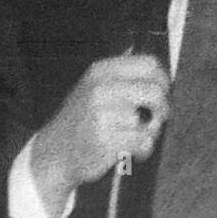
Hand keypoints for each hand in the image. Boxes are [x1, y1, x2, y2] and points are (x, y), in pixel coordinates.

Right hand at [30, 52, 170, 210]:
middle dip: (163, 109)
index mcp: (100, 71)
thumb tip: (162, 76)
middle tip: (155, 120)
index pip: (149, 65)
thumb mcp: (94, 87)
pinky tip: (128, 151)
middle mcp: (100, 89)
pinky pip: (144, 142)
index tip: (163, 94)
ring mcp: (101, 115)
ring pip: (151, 122)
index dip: (163, 81)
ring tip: (132, 138)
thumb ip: (124, 78)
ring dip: (149, 134)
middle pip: (155, 92)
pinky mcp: (105, 141)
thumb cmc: (81, 121)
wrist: (53, 153)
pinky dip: (143, 150)